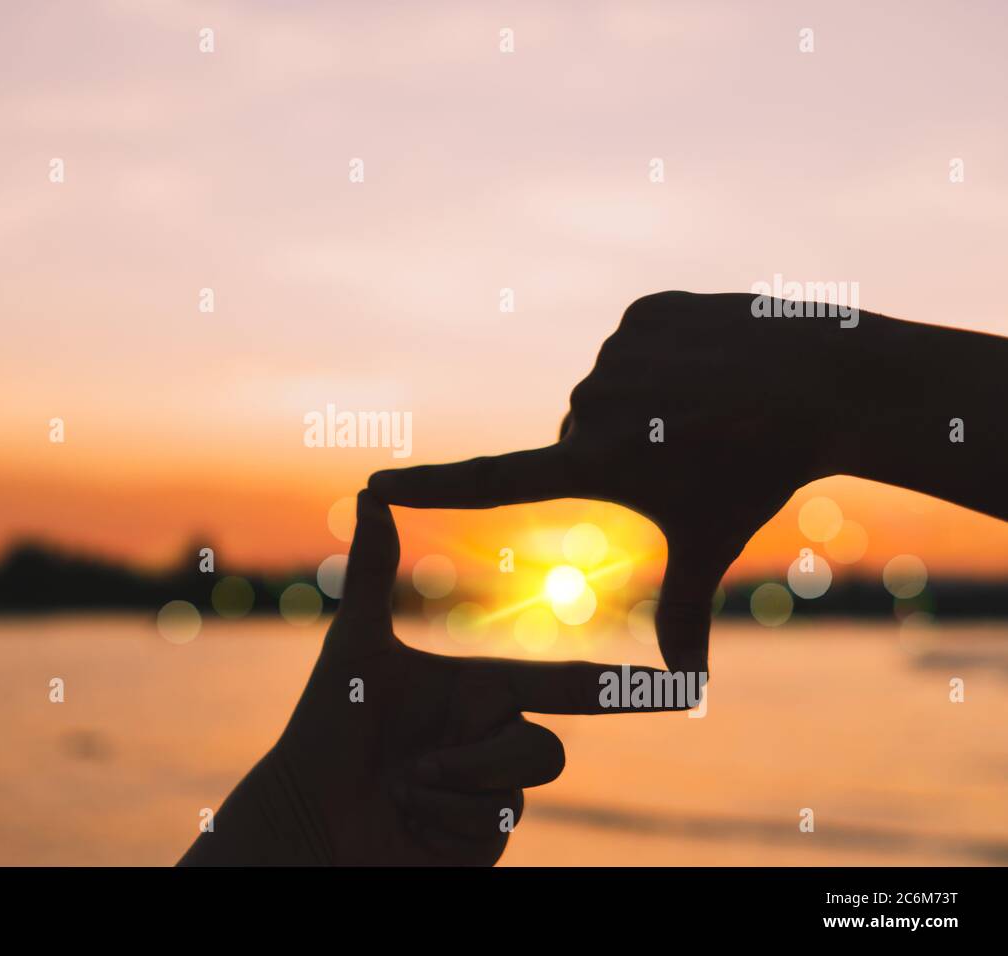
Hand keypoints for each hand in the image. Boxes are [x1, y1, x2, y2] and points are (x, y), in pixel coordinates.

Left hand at [180, 491, 682, 865]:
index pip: (569, 687)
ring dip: (450, 795)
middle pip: (542, 752)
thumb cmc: (327, 726)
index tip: (688, 688)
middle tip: (410, 770)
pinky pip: (491, 834)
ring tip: (400, 790)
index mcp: (482, 690)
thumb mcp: (354, 646)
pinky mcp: (481, 840)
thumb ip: (373, 572)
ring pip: (516, 796)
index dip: (629, 691)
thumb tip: (368, 492)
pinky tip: (407, 824)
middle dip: (476, 763)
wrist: (307, 813)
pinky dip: (442, 829)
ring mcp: (493, 793)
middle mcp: (495, 738)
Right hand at [370, 291, 851, 675]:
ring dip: (643, 401)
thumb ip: (686, 613)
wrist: (826, 387)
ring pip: (608, 388)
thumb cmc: (757, 476)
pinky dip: (662, 358)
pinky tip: (707, 367)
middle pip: (579, 435)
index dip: (430, 486)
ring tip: (701, 408)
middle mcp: (595, 408)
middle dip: (619, 447)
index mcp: (597, 467)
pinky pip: (634, 344)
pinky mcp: (644, 313)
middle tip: (682, 450)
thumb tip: (690, 688)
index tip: (376, 482)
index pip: (491, 481)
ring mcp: (619, 354)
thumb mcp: (711, 544)